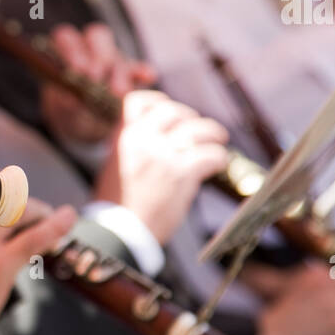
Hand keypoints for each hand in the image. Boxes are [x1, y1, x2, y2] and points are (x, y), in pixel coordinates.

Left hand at [40, 23, 154, 144]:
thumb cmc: (70, 114)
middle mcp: (89, 51)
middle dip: (98, 57)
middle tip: (97, 79)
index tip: (78, 70)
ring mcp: (112, 61)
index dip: (72, 49)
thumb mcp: (61, 111)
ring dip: (119, 71)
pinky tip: (147, 77)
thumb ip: (64, 102)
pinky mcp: (132, 74)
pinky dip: (143, 71)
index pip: (67, 37)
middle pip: (96, 36)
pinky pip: (139, 68)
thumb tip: (72, 98)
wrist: (88, 130)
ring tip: (119, 93)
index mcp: (65, 53)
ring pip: (117, 53)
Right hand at [92, 90, 228, 244]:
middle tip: (200, 130)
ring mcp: (163, 155)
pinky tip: (218, 164)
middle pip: (175, 111)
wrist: (120, 233)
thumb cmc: (117, 205)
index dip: (158, 101)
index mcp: (123, 136)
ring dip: (213, 133)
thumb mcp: (115, 166)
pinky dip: (219, 158)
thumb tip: (158, 136)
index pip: (139, 101)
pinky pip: (211, 155)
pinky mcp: (182, 173)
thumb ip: (133, 147)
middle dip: (191, 118)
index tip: (170, 111)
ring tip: (219, 140)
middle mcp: (143, 140)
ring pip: (199, 129)